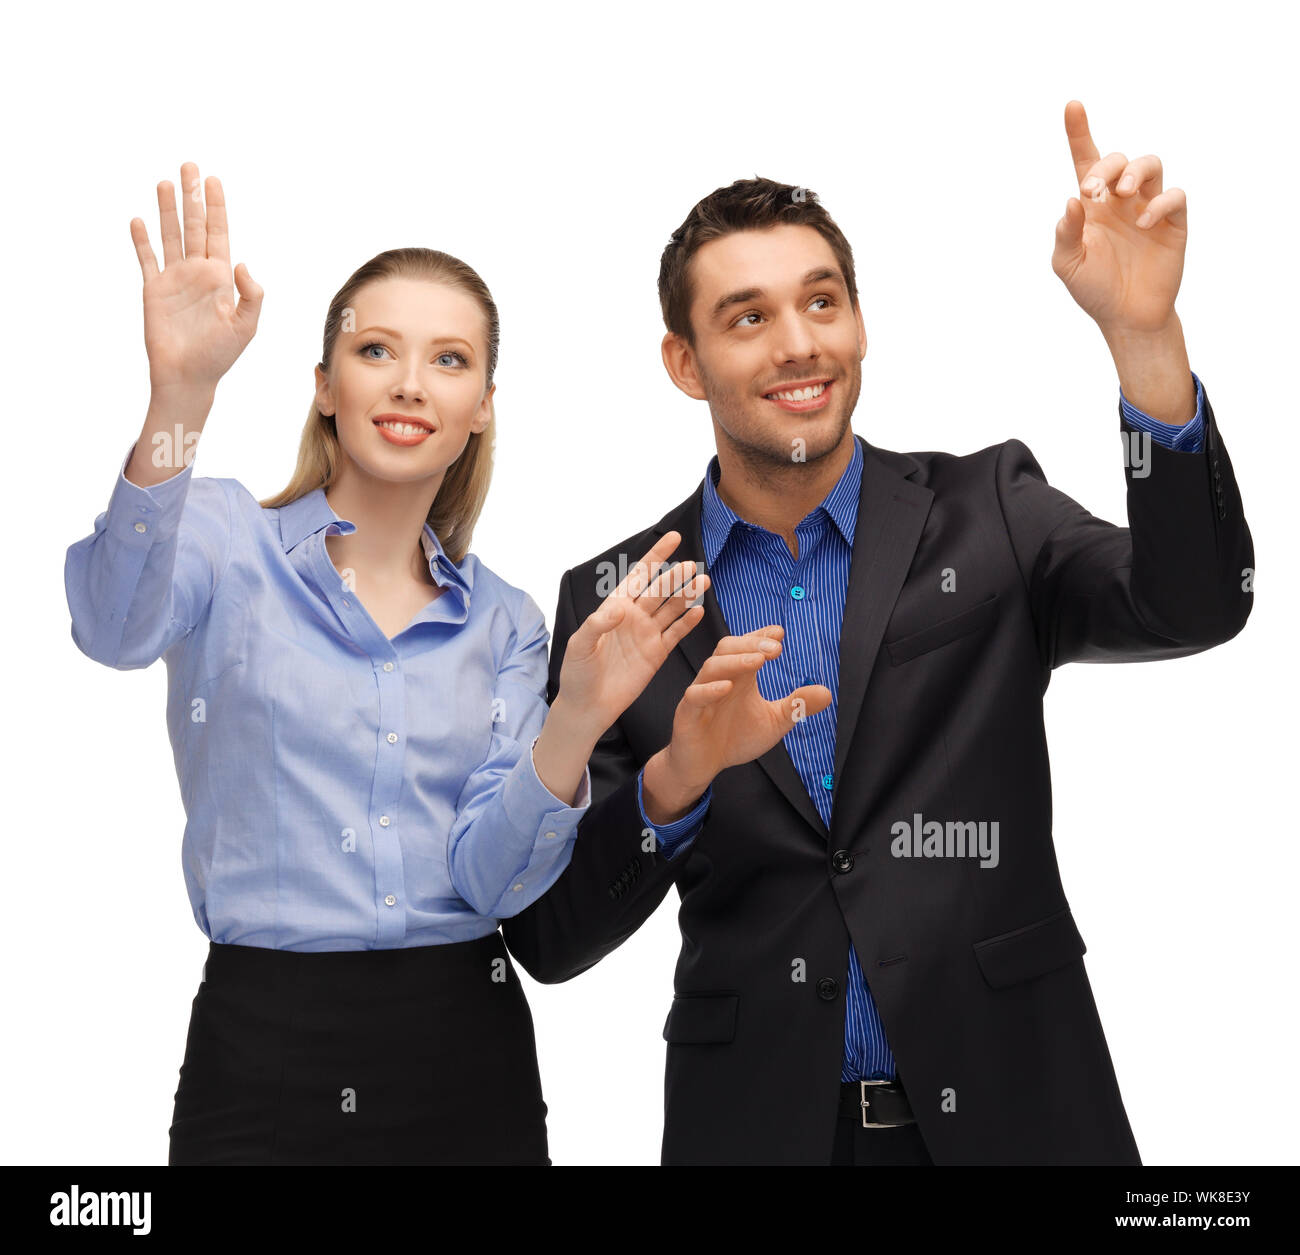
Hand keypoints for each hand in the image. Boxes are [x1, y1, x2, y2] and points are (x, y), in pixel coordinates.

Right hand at [130, 162, 262, 393]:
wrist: (188, 376)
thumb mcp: (245, 326)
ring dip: (167, 210)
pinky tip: (139, 220)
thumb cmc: (219, 355)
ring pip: (170, 236)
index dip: (216, 207)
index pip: (218, 233)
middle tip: (189, 166)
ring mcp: (174, 279)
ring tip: (165, 182)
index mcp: (221, 278)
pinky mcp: (153, 290)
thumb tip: (242, 264)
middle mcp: (198, 272)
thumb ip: (251, 295)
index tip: (213, 180)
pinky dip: (142, 241)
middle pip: (193, 226)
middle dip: (192, 197)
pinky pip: (146, 259)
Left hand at [555, 531, 709, 736]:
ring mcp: (646, 634)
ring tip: (703, 581)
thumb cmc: (577, 673)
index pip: (638, 575)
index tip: (673, 538)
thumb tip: (619, 607)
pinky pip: (675, 633)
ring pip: (671, 608)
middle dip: (675, 576)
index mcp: (613, 607)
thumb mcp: (580, 645)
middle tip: (692, 565)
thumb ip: (597, 624)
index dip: (655, 556)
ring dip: (687, 594)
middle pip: (659, 590)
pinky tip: (699, 610)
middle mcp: (633, 616)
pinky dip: (687, 622)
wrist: (587, 706)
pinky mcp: (656, 653)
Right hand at [661, 626, 831, 790]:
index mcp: (739, 677)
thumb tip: (827, 692)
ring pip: (712, 667)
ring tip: (758, 661)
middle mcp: (719, 679)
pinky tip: (727, 687)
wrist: (703, 765)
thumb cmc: (735, 738)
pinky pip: (695, 696)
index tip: (779, 633)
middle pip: (728, 648)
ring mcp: (702, 695)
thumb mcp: (773, 722)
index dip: (760, 638)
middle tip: (775, 648)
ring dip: (735, 661)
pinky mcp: (688, 713)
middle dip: (751, 644)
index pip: (746, 647)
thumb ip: (796, 705)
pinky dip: (710, 689)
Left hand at [1051, 100, 1186, 333]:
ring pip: (1150, 165)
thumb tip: (1072, 201)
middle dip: (1107, 167)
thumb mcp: (1068, 264)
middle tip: (1092, 191)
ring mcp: (1148, 207)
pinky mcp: (1172, 222)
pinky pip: (1173, 196)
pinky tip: (1143, 223)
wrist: (1126, 317)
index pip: (1086, 161)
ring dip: (1135, 172)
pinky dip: (1159, 203)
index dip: (1079, 133)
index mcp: (1092, 205)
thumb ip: (1066, 233)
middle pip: (1118, 160)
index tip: (1072, 105)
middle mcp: (1120, 200)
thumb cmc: (1094, 288)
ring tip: (1123, 194)